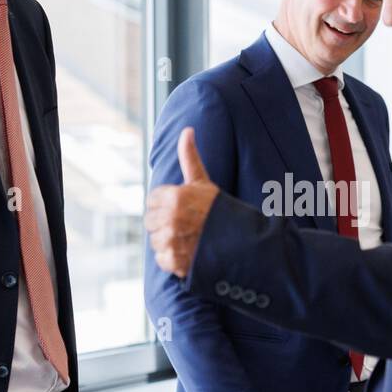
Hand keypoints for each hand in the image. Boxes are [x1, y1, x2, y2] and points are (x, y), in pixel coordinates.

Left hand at [145, 128, 220, 278]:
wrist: (241, 240)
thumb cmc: (218, 208)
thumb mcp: (203, 181)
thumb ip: (189, 157)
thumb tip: (187, 129)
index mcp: (175, 197)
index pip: (152, 200)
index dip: (166, 204)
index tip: (182, 209)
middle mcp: (172, 219)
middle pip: (151, 222)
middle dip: (165, 223)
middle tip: (187, 224)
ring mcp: (173, 241)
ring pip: (155, 241)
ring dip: (169, 242)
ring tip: (190, 238)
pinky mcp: (176, 261)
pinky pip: (162, 259)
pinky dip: (173, 259)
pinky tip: (189, 252)